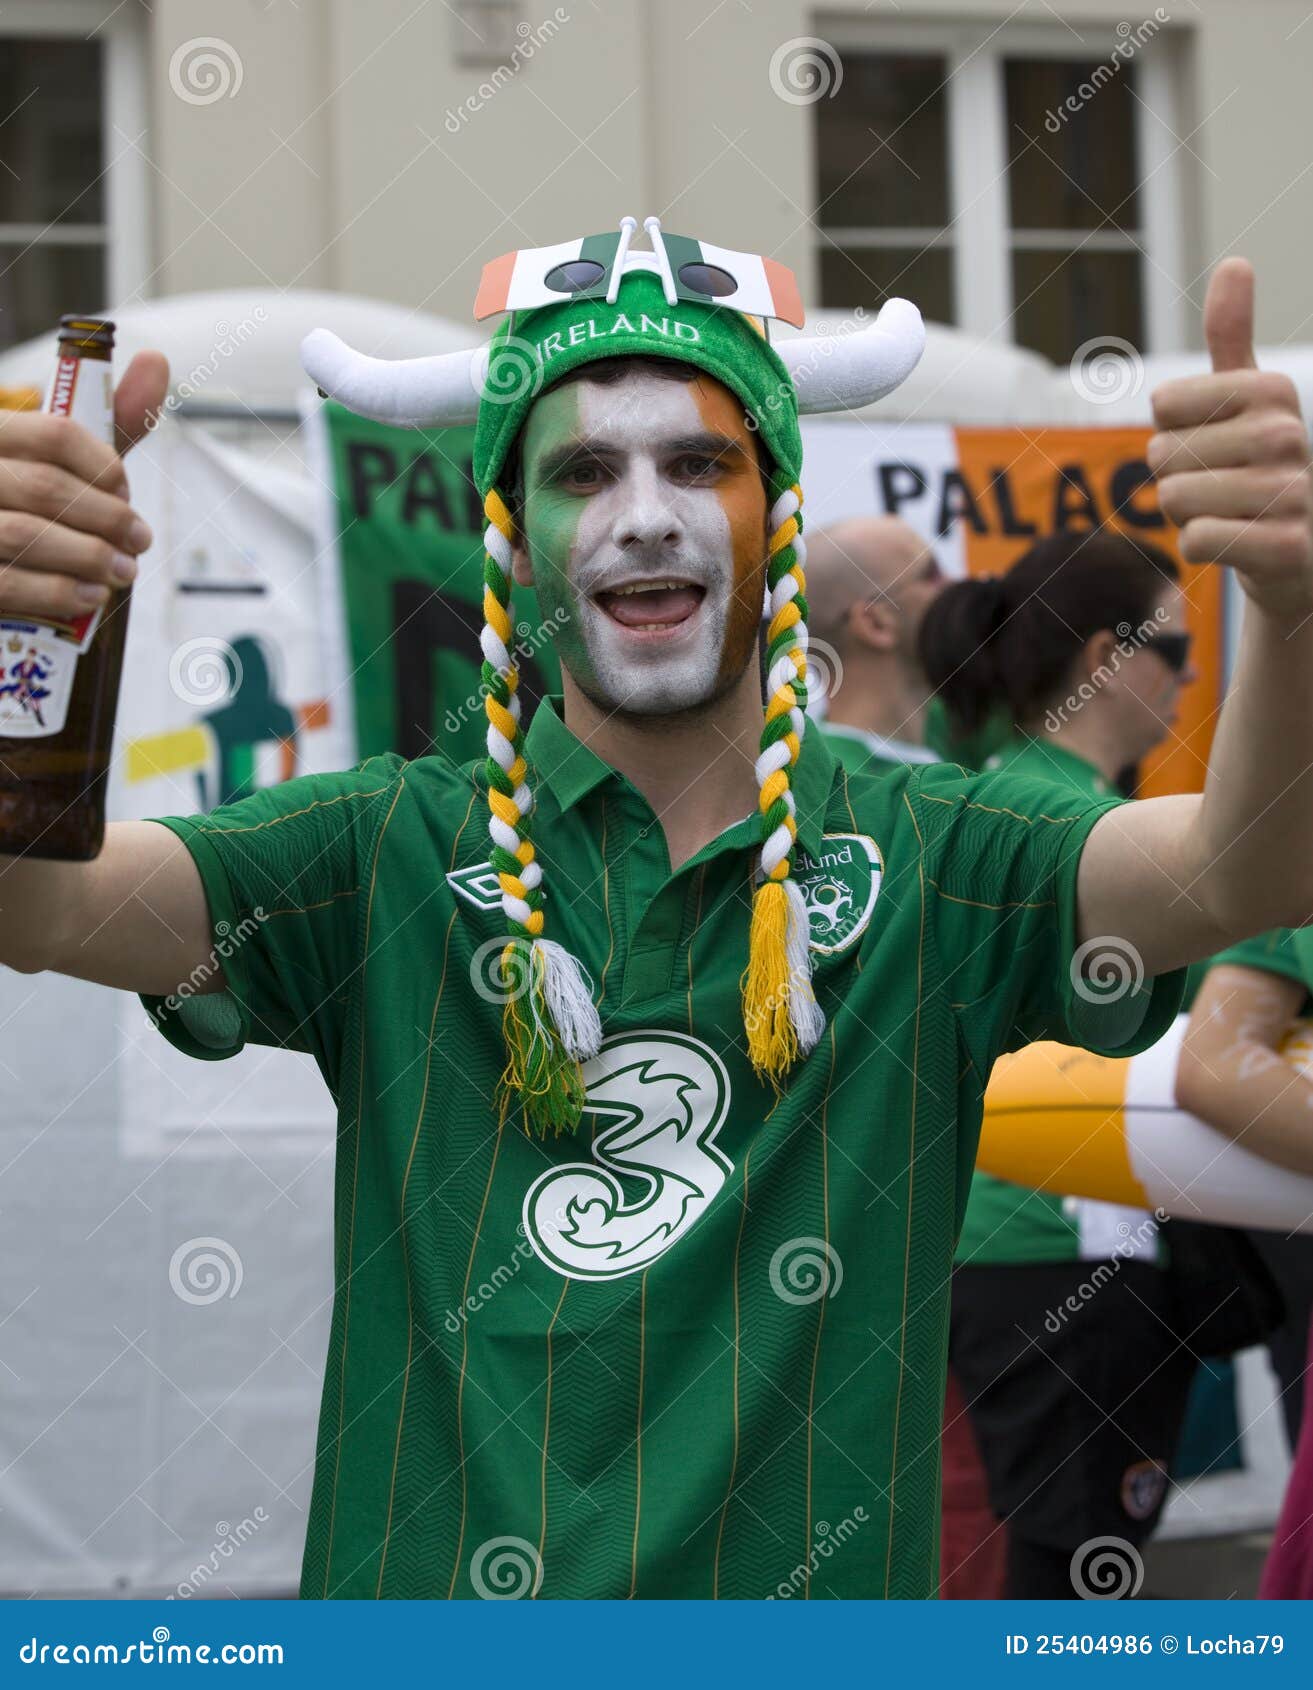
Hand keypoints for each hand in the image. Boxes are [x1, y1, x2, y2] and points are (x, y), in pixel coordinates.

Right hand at [0, 349, 168, 623]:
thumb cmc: (31, 501)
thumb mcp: (62, 457)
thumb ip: (107, 422)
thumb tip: (156, 360)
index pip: (53, 433)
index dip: (102, 465)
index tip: (126, 492)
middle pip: (45, 488)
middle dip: (107, 519)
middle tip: (140, 541)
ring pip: (25, 535)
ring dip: (90, 557)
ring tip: (124, 571)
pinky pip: (8, 585)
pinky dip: (58, 592)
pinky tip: (90, 595)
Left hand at [1147, 259, 1312, 621]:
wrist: (1300, 548)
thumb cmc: (1259, 465)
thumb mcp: (1249, 399)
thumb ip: (1233, 336)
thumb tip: (1235, 262)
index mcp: (1272, 391)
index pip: (1163, 404)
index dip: (1173, 431)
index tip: (1212, 443)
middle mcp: (1287, 434)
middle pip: (1163, 453)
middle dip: (1176, 477)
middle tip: (1220, 486)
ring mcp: (1292, 492)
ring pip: (1175, 498)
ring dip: (1187, 514)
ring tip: (1229, 512)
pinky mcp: (1286, 547)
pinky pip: (1197, 540)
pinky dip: (1202, 548)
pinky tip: (1235, 542)